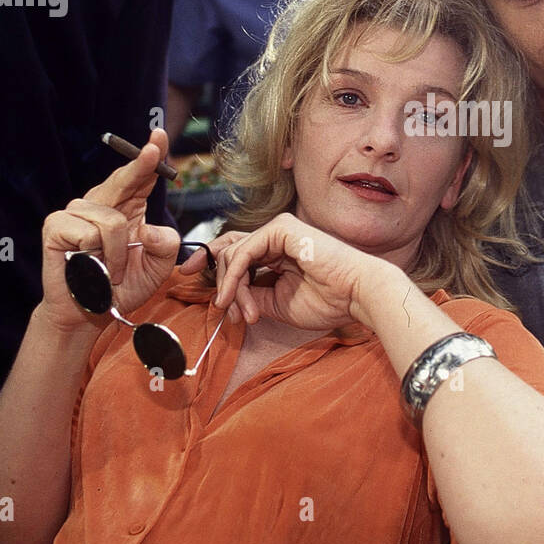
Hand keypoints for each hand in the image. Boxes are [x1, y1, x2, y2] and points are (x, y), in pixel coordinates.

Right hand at [38, 129, 180, 334]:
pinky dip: (100, 257)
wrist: (90, 312)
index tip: (159, 135)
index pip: (141, 175)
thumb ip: (166, 245)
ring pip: (112, 220)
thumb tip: (149, 228)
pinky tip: (90, 266)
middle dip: (141, 164)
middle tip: (154, 148)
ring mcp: (77, 211)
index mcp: (128, 206)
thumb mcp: (158, 267)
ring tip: (110, 269)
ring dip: (119, 253)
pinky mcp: (57, 225)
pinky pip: (91, 234)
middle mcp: (102, 203)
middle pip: (124, 178)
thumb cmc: (122, 285)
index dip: (151, 154)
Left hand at [210, 213, 392, 331]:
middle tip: (220, 308)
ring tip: (243, 314)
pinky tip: (233, 296)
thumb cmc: (328, 300)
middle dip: (215, 279)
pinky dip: (235, 276)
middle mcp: (276, 236)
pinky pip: (244, 251)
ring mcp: (279, 229)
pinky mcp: (281, 228)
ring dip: (231, 288)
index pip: (235, 250)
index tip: (186, 276)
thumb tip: (225, 296)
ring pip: (233, 254)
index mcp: (277, 251)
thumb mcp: (278, 303)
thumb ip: (251, 295)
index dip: (209, 261)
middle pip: (228, 250)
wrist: (357, 295)